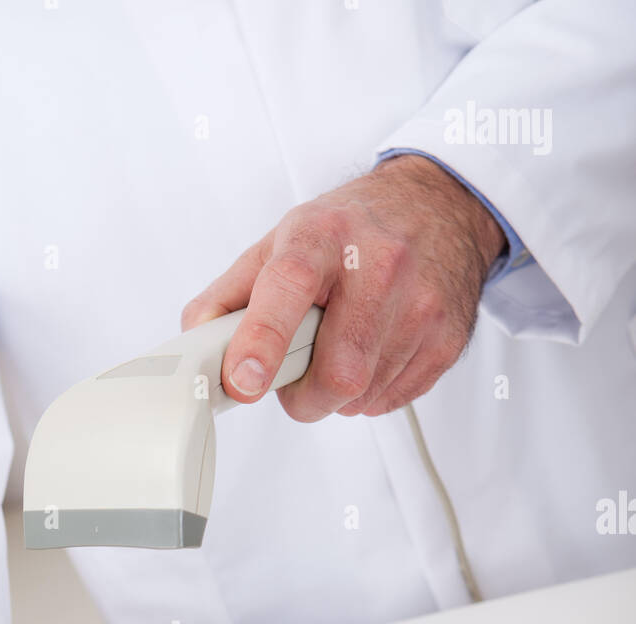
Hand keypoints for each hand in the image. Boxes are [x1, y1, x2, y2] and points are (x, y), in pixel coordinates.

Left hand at [182, 154, 504, 419]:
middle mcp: (378, 265)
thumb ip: (229, 295)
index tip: (243, 380)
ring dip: (337, 394)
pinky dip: (370, 393)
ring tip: (340, 348)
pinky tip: (372, 353)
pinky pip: (390, 400)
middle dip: (304, 396)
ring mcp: (421, 304)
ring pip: (361, 396)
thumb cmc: (350, 230)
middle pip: (336, 372)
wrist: (439, 205)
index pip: (289, 287)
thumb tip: (195, 343)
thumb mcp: (281, 242)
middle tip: (297, 374)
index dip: (263, 340)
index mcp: (321, 236)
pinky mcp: (448, 337)